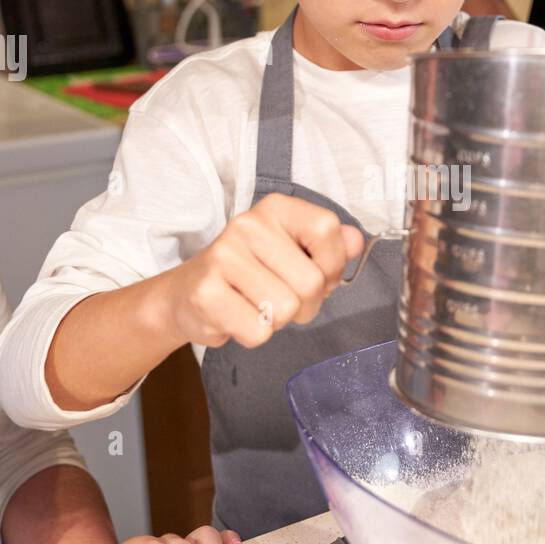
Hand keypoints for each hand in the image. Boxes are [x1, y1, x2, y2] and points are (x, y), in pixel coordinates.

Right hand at [162, 193, 363, 348]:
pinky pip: (258, 331)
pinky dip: (254, 335)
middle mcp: (248, 225)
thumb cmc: (250, 275)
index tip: (317, 274)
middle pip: (311, 281)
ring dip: (278, 321)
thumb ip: (329, 246)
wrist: (187, 294)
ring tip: (257, 306)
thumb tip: (357, 241)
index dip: (332, 264)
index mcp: (276, 209)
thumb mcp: (292, 252)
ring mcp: (223, 257)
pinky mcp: (206, 293)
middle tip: (280, 298)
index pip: (327, 229)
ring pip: (285, 309)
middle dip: (305, 304)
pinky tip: (237, 316)